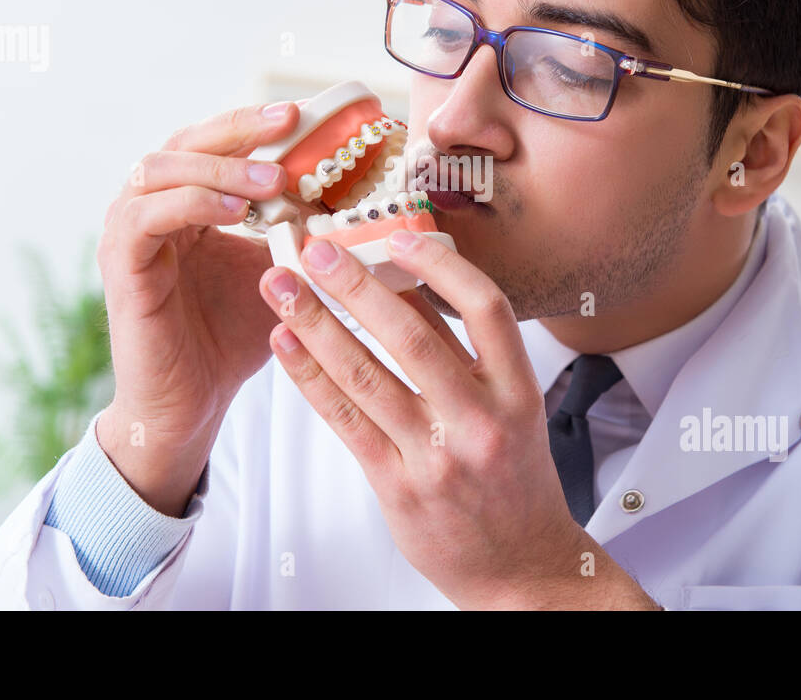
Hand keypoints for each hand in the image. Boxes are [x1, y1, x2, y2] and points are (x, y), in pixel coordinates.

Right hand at [95, 100, 298, 514]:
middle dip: (240, 129)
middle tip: (289, 122)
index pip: (213, 141)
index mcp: (184, 201)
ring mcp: (128, 232)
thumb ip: (298, 231)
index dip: (254, 123)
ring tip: (275, 180)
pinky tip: (237, 212)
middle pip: (185, 140)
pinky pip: (147, 215)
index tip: (304, 113)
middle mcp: (149, 206)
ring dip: (221, 166)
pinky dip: (193, 203)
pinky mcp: (119, 264)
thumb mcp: (277, 272)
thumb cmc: (231, 338)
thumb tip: (358, 196)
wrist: (190, 403)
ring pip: (162, 169)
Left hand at [258, 229, 658, 608]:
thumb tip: (406, 283)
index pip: (485, 309)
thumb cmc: (513, 480)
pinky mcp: (397, 486)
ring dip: (317, 324)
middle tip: (316, 248)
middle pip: (413, 336)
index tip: (396, 234)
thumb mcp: (513, 410)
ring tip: (281, 287)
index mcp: (518, 392)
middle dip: (356, 285)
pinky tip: (285, 345)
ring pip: (367, 375)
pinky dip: (310, 378)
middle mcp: (480, 421)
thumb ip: (463, 353)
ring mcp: (437, 456)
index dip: (440, 265)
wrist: (519, 565)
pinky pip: (345, 421)